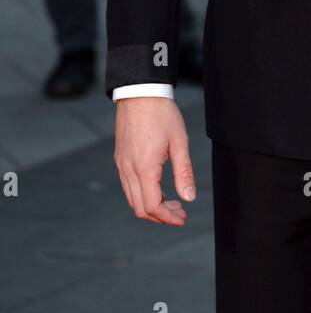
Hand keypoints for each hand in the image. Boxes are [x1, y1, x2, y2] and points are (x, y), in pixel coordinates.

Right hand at [114, 98, 195, 225]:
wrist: (140, 93)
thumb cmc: (162, 114)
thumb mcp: (180, 142)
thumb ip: (184, 173)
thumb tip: (189, 198)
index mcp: (144, 168)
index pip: (152, 206)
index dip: (168, 218)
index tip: (183, 218)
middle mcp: (128, 170)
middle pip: (140, 208)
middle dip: (161, 216)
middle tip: (180, 213)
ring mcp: (121, 165)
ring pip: (132, 199)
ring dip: (152, 207)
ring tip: (173, 202)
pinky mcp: (120, 159)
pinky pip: (128, 186)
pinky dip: (143, 195)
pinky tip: (159, 188)